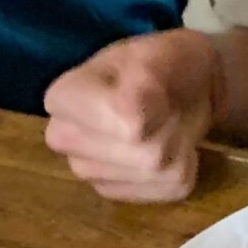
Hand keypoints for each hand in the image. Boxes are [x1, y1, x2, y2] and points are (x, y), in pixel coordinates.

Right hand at [43, 30, 222, 201]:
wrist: (185, 87)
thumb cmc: (165, 65)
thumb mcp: (159, 55)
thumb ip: (145, 78)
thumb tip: (132, 114)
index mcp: (63, 97)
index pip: (121, 117)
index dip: (153, 105)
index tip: (153, 87)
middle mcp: (63, 138)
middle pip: (143, 151)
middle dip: (167, 128)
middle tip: (165, 107)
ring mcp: (86, 171)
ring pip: (156, 170)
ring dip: (177, 146)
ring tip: (166, 124)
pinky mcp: (114, 192)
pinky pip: (170, 187)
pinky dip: (185, 167)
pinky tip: (169, 148)